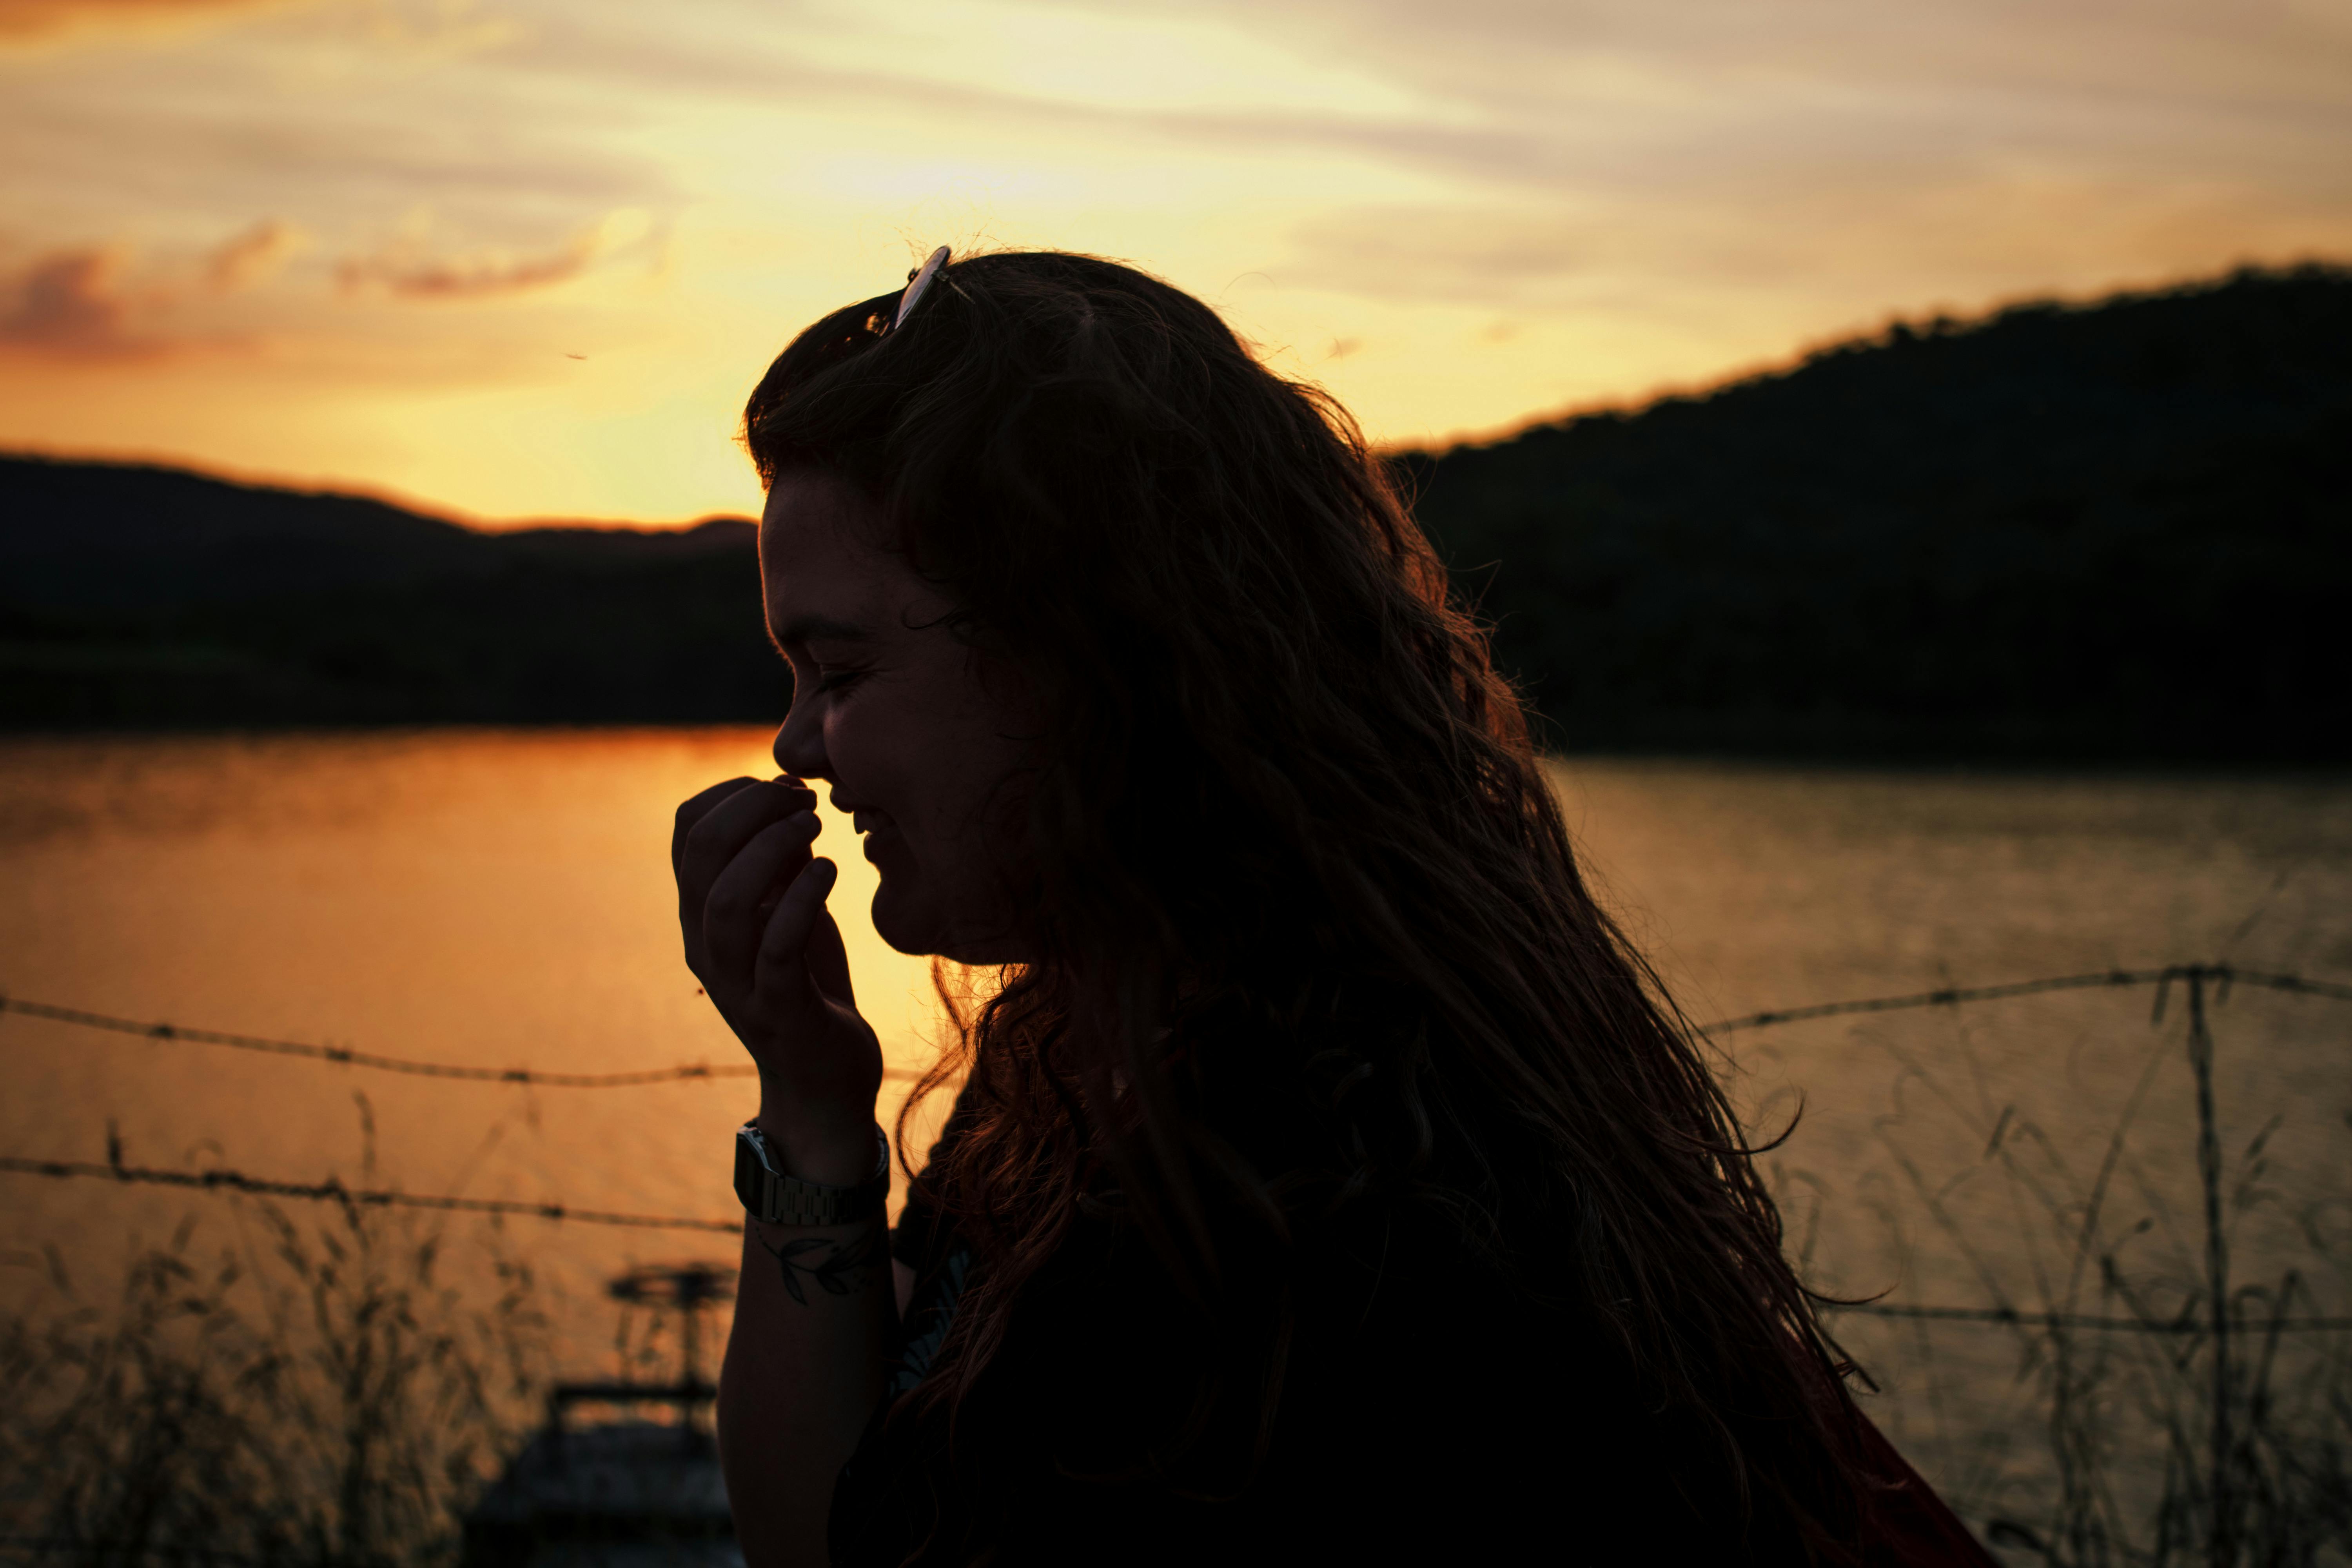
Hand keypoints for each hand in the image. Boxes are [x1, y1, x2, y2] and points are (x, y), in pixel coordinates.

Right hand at [674, 776, 882, 1184]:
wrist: (823, 1078)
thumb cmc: (809, 983)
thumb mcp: (792, 909)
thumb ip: (780, 860)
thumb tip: (787, 794)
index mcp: (701, 911)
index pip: (686, 827)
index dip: (734, 792)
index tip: (786, 787)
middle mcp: (705, 942)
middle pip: (702, 851)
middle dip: (755, 808)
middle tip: (805, 800)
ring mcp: (736, 979)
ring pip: (728, 899)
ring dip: (774, 848)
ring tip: (816, 827)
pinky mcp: (776, 1010)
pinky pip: (776, 946)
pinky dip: (802, 900)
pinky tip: (829, 871)